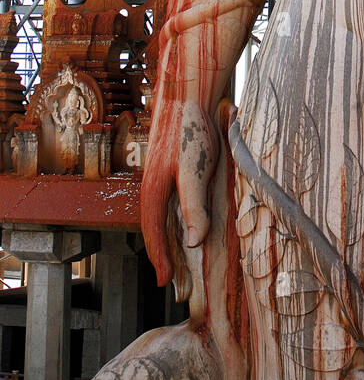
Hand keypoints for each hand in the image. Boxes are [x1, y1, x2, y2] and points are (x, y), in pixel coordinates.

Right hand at [141, 94, 218, 285]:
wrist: (189, 96)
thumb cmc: (191, 132)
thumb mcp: (195, 172)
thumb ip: (194, 206)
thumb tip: (192, 242)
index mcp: (154, 191)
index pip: (153, 233)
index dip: (160, 258)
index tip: (165, 282)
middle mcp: (154, 187)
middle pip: (156, 229)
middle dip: (164, 255)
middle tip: (173, 281)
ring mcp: (162, 178)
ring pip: (164, 217)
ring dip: (171, 240)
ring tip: (181, 260)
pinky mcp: (173, 169)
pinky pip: (172, 203)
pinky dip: (177, 220)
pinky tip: (187, 223)